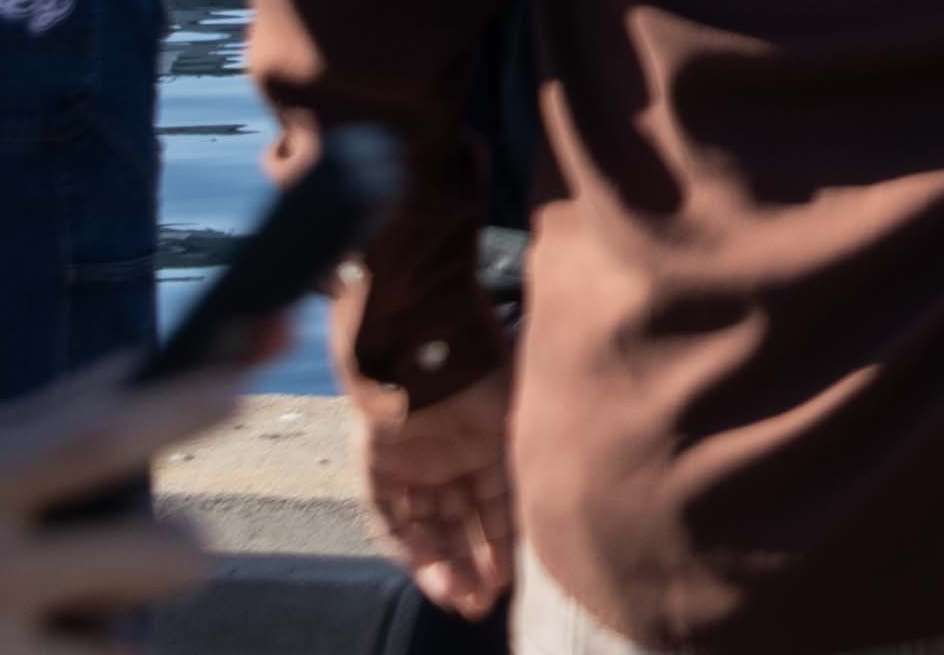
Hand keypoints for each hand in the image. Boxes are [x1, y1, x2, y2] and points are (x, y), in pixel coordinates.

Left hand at [353, 353, 518, 619]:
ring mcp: (412, 466)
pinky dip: (410, 550)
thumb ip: (532, 457)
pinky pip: (390, 521)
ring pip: (428, 530)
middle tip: (483, 605)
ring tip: (462, 601)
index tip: (512, 582)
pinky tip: (430, 576)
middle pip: (461, 525)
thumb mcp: (521, 416)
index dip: (503, 546)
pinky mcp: (376, 470)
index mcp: (487, 444)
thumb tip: (568, 494)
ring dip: (443, 567)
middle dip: (473, 566)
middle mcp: (450, 460)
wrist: (421, 338)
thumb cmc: (481, 368)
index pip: (496, 507)